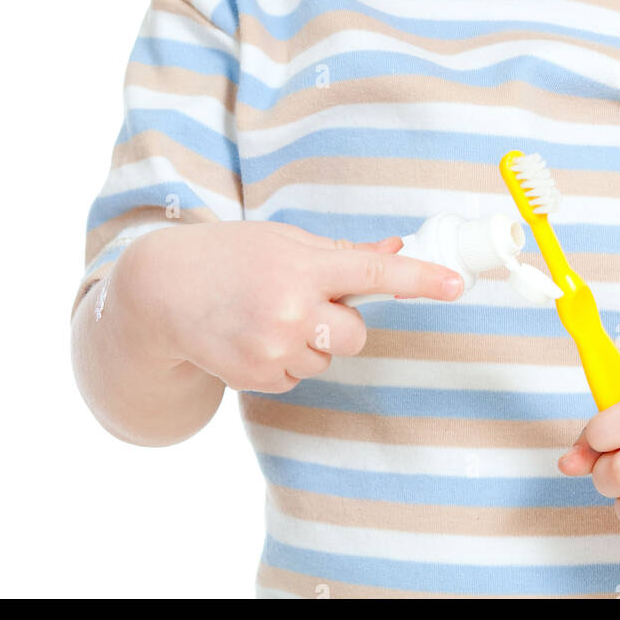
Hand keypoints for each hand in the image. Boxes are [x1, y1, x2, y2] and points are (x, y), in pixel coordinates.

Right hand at [127, 221, 464, 394]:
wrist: (162, 291)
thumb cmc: (230, 257)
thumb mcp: (285, 241)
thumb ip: (341, 253)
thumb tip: (395, 248)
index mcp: (302, 265)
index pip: (374, 271)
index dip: (420, 278)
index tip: (456, 284)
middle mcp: (291, 308)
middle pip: (356, 334)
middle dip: (341, 321)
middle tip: (305, 301)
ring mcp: (273, 348)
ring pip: (327, 358)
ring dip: (310, 342)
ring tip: (267, 316)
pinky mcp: (257, 377)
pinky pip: (298, 377)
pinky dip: (285, 361)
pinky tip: (254, 337)